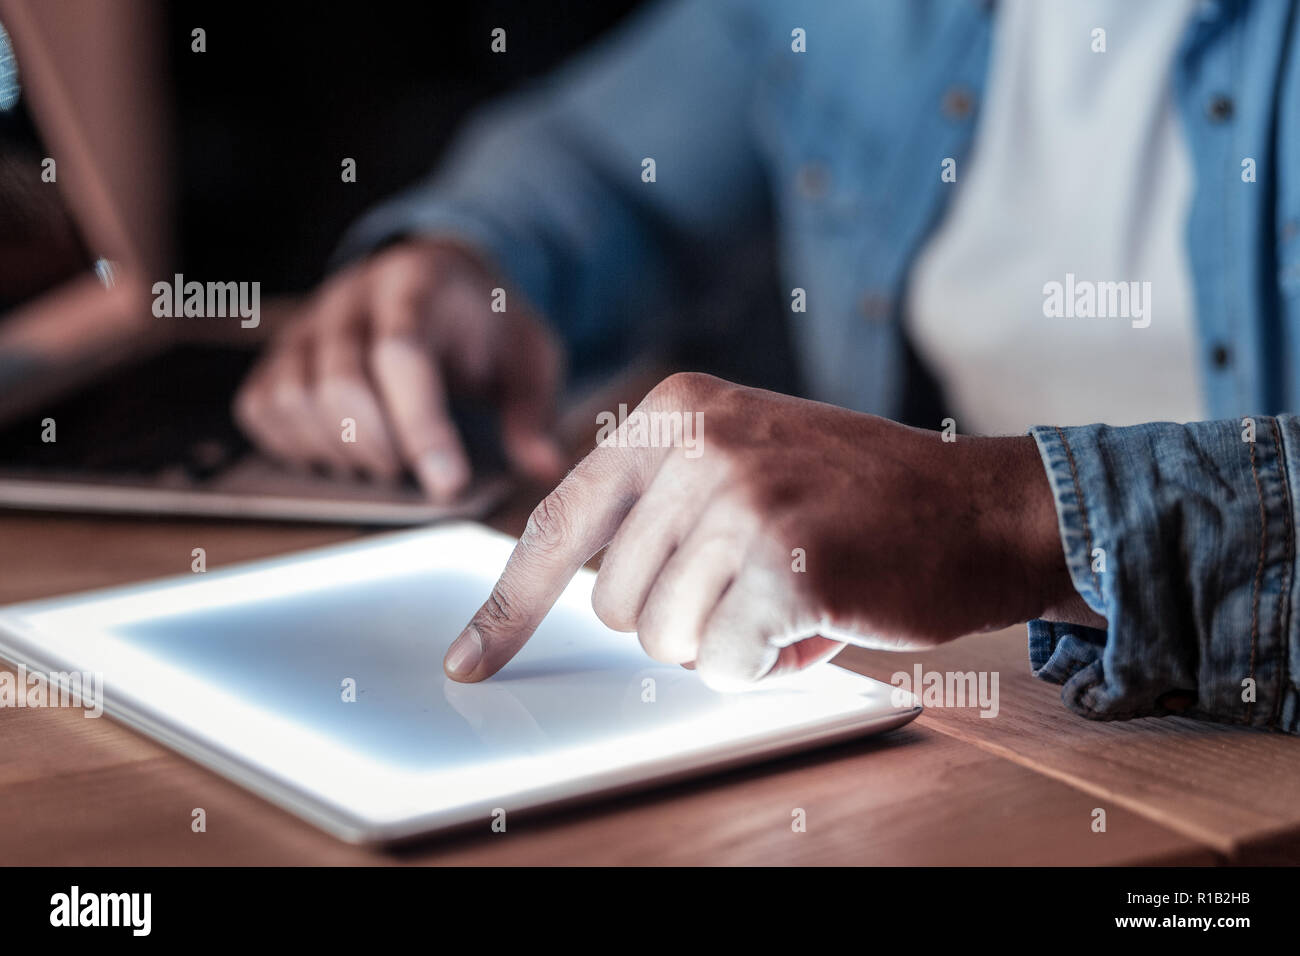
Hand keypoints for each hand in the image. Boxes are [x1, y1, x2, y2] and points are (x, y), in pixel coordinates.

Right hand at [233, 238, 564, 498]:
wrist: (436, 277)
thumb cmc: (483, 322)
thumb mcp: (528, 353)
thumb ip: (533, 408)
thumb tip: (544, 468)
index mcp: (415, 285)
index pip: (403, 355)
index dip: (422, 427)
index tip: (448, 484)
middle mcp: (349, 300)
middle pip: (338, 384)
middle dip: (380, 448)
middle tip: (412, 472)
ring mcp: (306, 327)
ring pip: (291, 400)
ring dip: (335, 452)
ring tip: (381, 464)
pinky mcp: (278, 356)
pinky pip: (261, 408)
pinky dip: (293, 446)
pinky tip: (339, 456)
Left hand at [444, 372, 1082, 689]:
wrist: (982, 506)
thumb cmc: (857, 500)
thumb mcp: (741, 460)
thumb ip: (658, 507)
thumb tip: (574, 591)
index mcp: (673, 408)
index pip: (561, 520)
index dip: (510, 604)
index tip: (469, 660)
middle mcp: (696, 441)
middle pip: (613, 603)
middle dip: (681, 618)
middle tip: (758, 581)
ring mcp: (740, 498)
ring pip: (663, 640)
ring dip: (727, 640)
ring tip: (795, 591)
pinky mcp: (783, 564)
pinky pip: (725, 664)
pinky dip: (770, 665)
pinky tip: (821, 618)